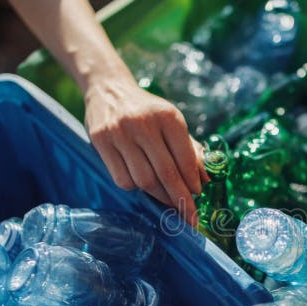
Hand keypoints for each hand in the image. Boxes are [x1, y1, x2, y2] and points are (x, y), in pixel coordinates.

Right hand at [84, 79, 207, 224]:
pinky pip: (122, 179)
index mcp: (168, 117)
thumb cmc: (148, 111)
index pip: (184, 158)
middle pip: (165, 173)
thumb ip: (190, 149)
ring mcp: (120, 133)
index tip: (197, 196)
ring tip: (168, 201)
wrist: (109, 89)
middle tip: (189, 216)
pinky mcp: (101, 141)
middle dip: (180, 198)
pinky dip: (135, 188)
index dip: (192, 181)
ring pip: (143, 180)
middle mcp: (144, 124)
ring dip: (159, 196)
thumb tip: (205, 180)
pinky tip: (142, 184)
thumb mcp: (172, 122)